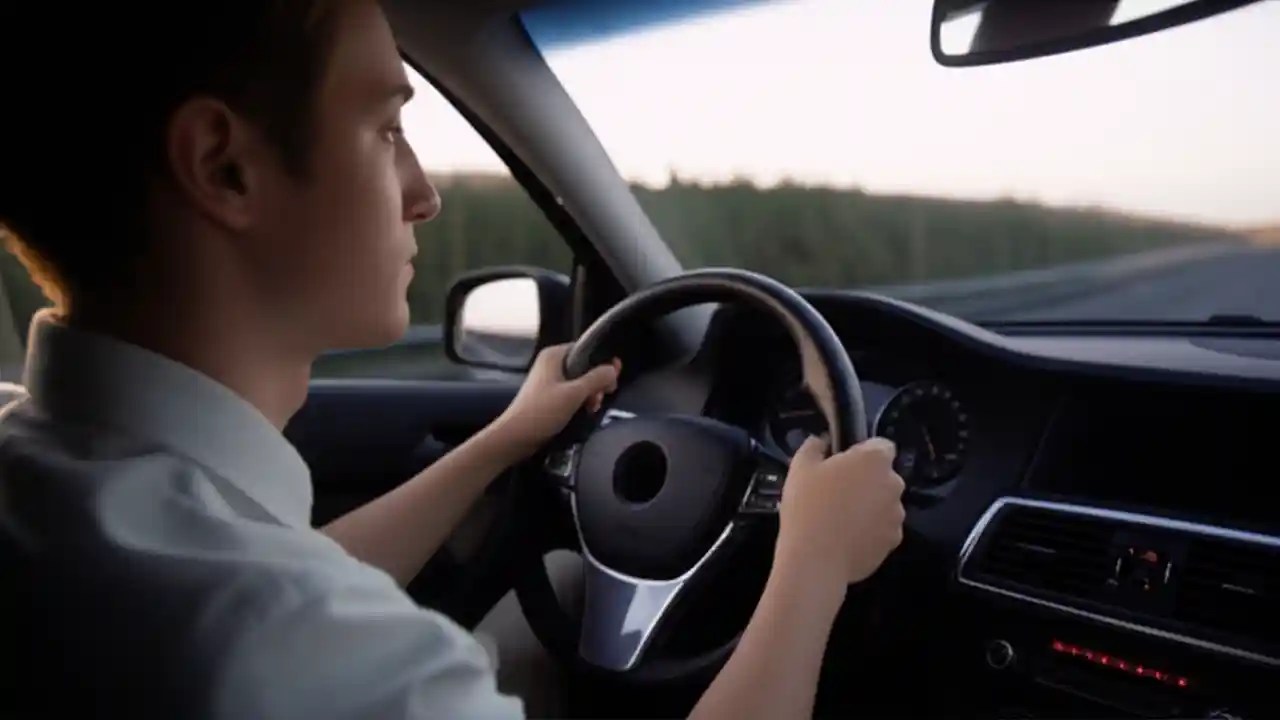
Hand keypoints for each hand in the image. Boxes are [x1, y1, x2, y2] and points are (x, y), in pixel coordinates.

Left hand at [492, 343, 620, 457]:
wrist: (516, 437)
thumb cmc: (543, 411)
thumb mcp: (574, 393)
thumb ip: (597, 379)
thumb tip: (614, 369)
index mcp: (554, 355)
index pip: (585, 349)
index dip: (602, 363)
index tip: (612, 380)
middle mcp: (551, 363)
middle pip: (584, 367)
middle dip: (596, 383)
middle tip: (600, 398)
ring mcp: (549, 380)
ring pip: (579, 382)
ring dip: (590, 394)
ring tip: (592, 408)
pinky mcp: (548, 396)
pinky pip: (571, 393)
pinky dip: (580, 401)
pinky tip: (585, 412)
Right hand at [773, 436, 905, 588]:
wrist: (815, 558)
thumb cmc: (808, 505)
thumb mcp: (800, 467)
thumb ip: (814, 447)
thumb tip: (823, 442)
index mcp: (874, 460)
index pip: (882, 446)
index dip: (863, 452)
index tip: (843, 464)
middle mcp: (894, 485)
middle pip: (884, 477)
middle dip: (867, 481)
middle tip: (837, 493)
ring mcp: (896, 516)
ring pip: (884, 505)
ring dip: (870, 507)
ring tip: (841, 520)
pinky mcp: (893, 543)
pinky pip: (882, 530)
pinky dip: (870, 532)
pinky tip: (846, 539)